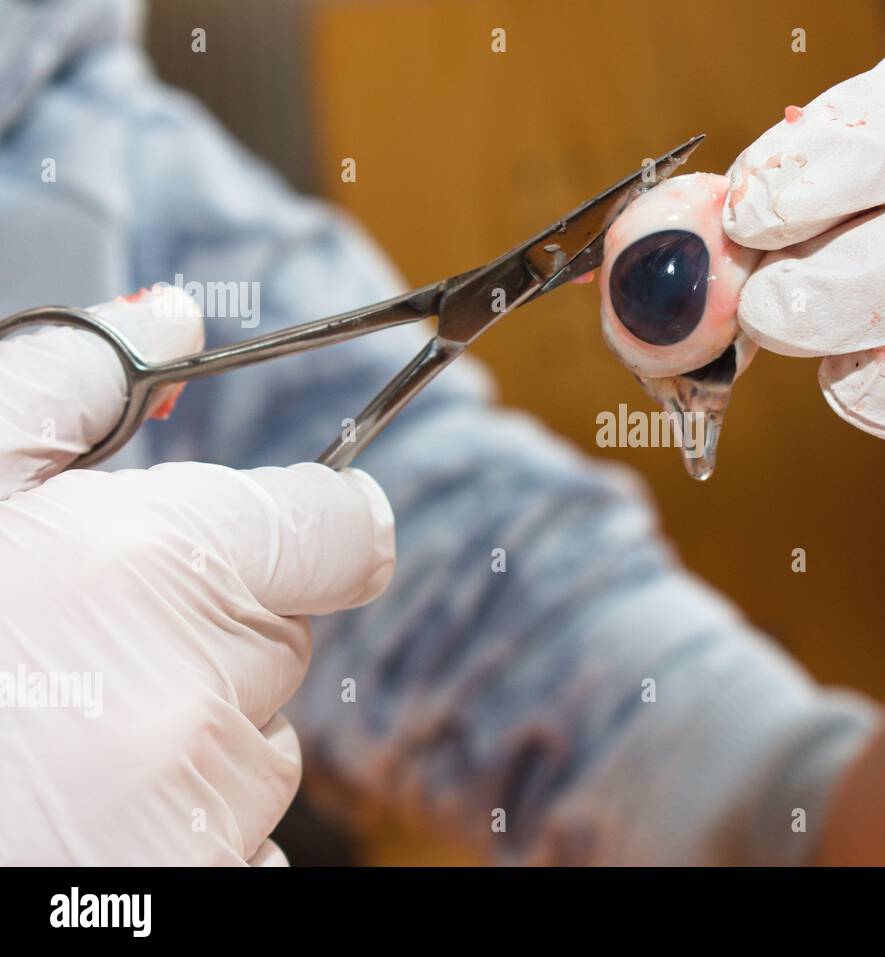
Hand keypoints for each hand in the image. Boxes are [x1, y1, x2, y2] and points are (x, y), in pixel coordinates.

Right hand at [0, 287, 394, 862]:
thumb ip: (62, 389)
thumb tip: (173, 320)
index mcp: (159, 569)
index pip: (344, 531)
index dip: (310, 531)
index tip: (275, 539)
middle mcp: (205, 698)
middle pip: (284, 641)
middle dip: (210, 637)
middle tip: (77, 655)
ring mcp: (206, 817)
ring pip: (256, 747)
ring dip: (187, 738)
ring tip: (54, 743)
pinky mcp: (201, 894)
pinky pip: (238, 845)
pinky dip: (179, 829)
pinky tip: (74, 824)